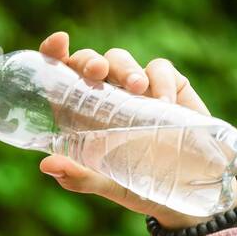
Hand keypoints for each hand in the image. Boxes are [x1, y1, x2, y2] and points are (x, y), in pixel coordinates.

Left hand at [36, 31, 236, 228]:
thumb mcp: (107, 184)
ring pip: (120, 59)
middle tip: (97, 71)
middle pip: (89, 61)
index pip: (60, 75)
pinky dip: (161, 79)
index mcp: (81, 114)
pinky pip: (160, 68)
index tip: (58, 43)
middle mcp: (105, 95)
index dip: (54, 53)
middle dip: (90, 60)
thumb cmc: (139, 186)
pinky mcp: (169, 87)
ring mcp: (137, 89)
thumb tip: (47, 165)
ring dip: (125, 68)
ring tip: (138, 90)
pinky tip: (166, 103)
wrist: (189, 192)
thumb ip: (78, 177)